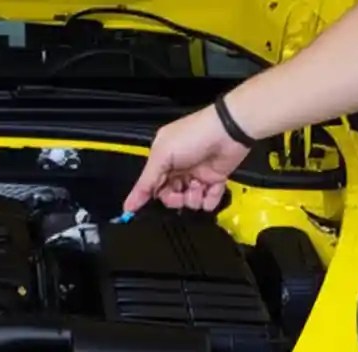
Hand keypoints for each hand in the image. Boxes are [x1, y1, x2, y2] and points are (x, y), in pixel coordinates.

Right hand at [123, 105, 251, 212]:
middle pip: (170, 196)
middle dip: (176, 199)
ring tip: (198, 186)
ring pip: (190, 200)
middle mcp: (179, 167)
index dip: (151, 197)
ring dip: (194, 198)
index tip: (145, 212)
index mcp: (163, 158)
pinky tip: (210, 189)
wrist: (229, 132)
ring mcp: (197, 174)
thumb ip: (146, 183)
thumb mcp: (162, 156)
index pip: (152, 186)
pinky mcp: (214, 179)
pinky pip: (209, 200)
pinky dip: (210, 199)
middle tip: (181, 194)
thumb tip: (128, 204)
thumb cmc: (194, 136)